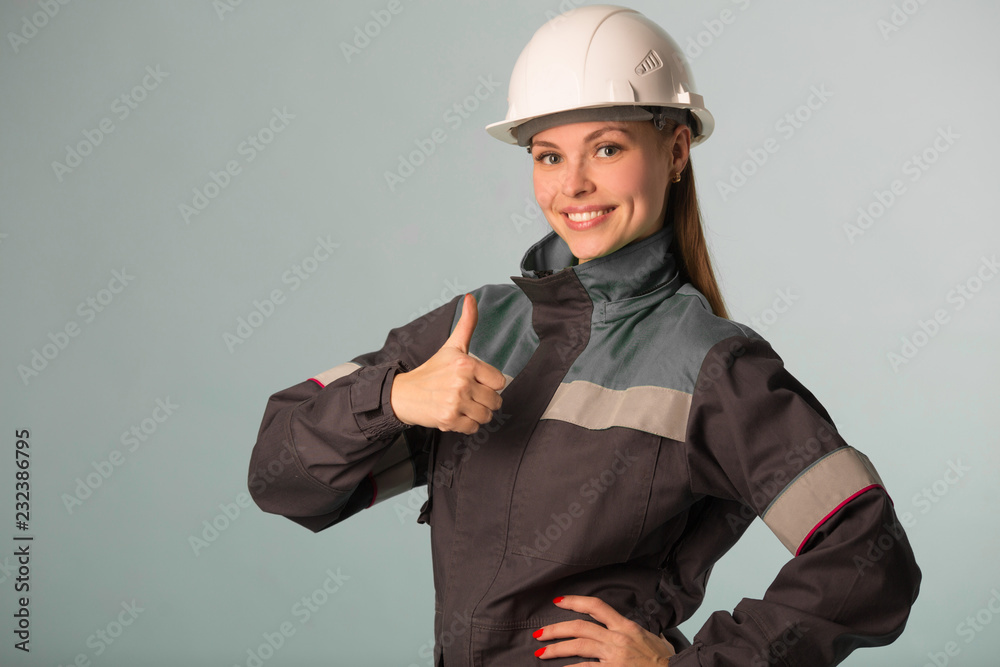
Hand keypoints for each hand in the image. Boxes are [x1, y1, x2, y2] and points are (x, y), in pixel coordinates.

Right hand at [390, 293, 506, 433]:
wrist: (403, 394)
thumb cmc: (431, 371)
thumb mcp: (451, 346)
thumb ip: (467, 323)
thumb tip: (472, 297)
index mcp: (466, 364)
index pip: (499, 381)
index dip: (489, 384)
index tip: (476, 382)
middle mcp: (462, 383)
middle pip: (495, 401)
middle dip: (484, 401)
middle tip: (467, 395)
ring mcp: (455, 402)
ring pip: (486, 416)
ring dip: (476, 414)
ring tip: (462, 405)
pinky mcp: (449, 420)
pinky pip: (473, 428)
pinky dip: (466, 425)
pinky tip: (455, 415)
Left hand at [533, 595, 675, 665]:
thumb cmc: (666, 661)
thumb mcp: (652, 638)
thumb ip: (636, 631)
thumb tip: (628, 629)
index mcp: (627, 627)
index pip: (597, 607)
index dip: (575, 601)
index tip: (559, 601)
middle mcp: (618, 639)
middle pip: (580, 627)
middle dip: (556, 629)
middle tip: (539, 633)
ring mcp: (615, 656)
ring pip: (578, 647)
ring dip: (556, 649)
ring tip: (541, 652)